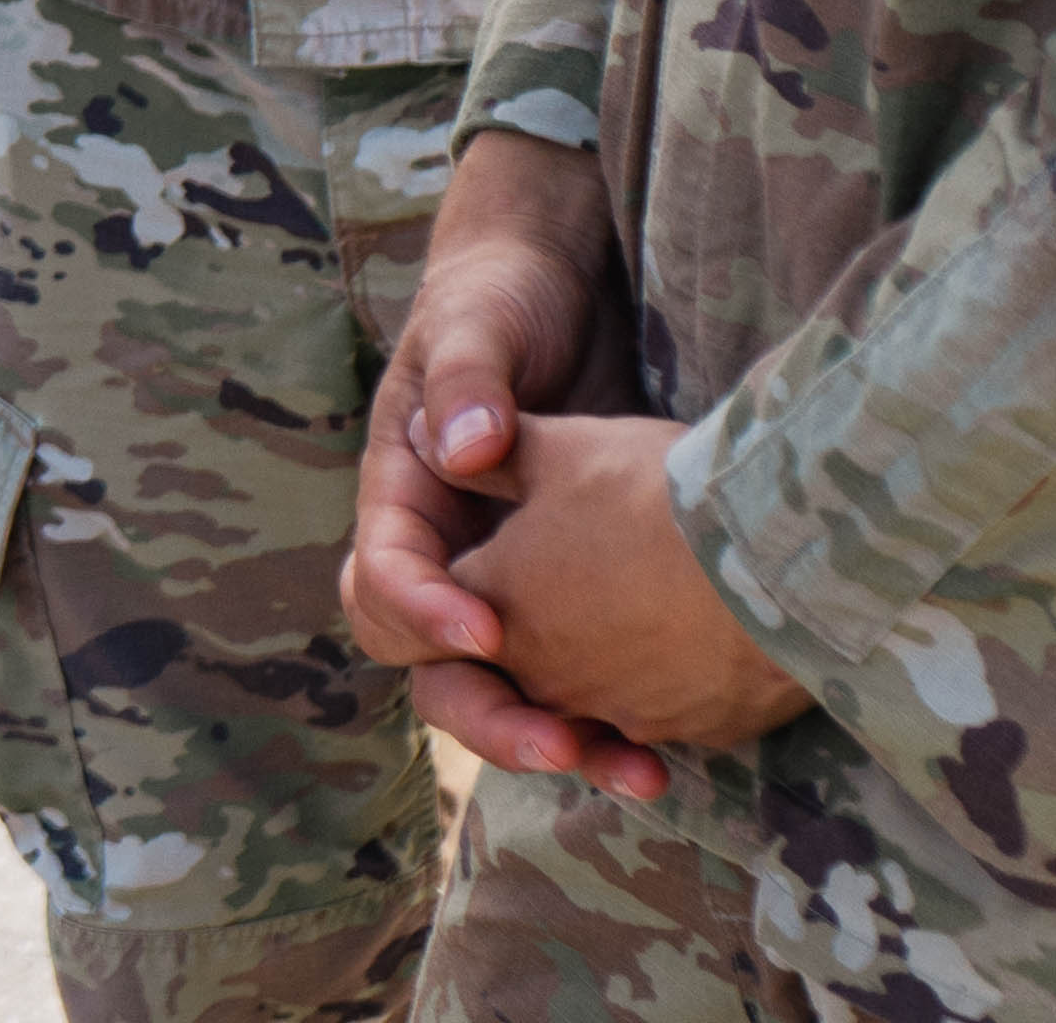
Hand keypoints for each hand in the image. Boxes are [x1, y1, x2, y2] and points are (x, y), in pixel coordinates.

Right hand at [346, 126, 672, 801]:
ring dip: (561, 738)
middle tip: (559, 742)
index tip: (486, 634)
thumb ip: (467, 378)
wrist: (566, 285)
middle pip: (437, 666)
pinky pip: (578, 677)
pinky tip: (671, 749)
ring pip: (511, 690)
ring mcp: (510, 582)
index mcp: (402, 498)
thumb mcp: (478, 323)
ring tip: (633, 770)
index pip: (384, 579)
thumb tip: (460, 449)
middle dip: (493, 714)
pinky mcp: (576, 595)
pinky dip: (614, 720)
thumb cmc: (503, 296)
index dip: (424, 613)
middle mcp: (447, 555)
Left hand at [449, 414, 812, 752]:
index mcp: (495, 601)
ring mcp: (612, 710)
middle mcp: (539, 672)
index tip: (513, 542)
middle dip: (536, 623)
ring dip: (603, 663)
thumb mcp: (562, 450)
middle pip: (512, 659)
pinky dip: (666, 688)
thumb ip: (492, 456)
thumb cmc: (654, 493)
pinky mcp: (683, 730)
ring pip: (585, 695)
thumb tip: (430, 440)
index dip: (462, 575)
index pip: (446, 601)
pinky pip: (658, 717)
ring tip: (650, 611)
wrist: (771, 563)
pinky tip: (699, 644)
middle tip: (586, 581)